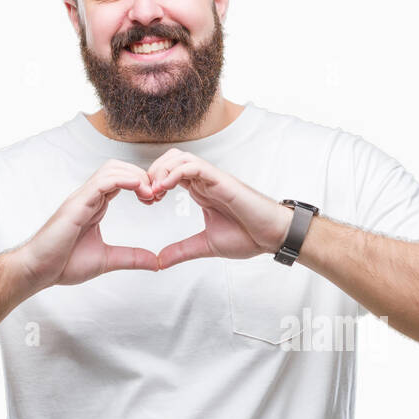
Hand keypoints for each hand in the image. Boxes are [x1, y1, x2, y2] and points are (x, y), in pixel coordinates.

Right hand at [17, 160, 159, 287]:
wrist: (38, 271)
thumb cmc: (63, 263)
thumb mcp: (107, 260)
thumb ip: (132, 258)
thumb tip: (156, 262)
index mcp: (95, 206)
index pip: (120, 181)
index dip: (141, 184)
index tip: (155, 198)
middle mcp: (89, 197)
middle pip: (118, 168)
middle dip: (142, 176)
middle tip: (158, 194)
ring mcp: (82, 198)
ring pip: (111, 170)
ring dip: (135, 176)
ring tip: (151, 192)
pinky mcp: (77, 204)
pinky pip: (102, 181)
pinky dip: (123, 180)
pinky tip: (139, 188)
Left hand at [147, 150, 291, 269]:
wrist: (272, 236)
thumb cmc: (248, 237)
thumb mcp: (205, 245)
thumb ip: (181, 251)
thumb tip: (158, 262)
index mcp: (200, 191)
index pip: (169, 173)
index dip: (152, 182)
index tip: (146, 201)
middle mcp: (205, 180)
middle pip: (170, 159)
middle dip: (152, 172)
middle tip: (145, 195)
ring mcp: (213, 178)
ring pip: (180, 157)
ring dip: (161, 170)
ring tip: (154, 192)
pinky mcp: (221, 180)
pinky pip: (194, 166)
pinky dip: (175, 172)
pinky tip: (165, 188)